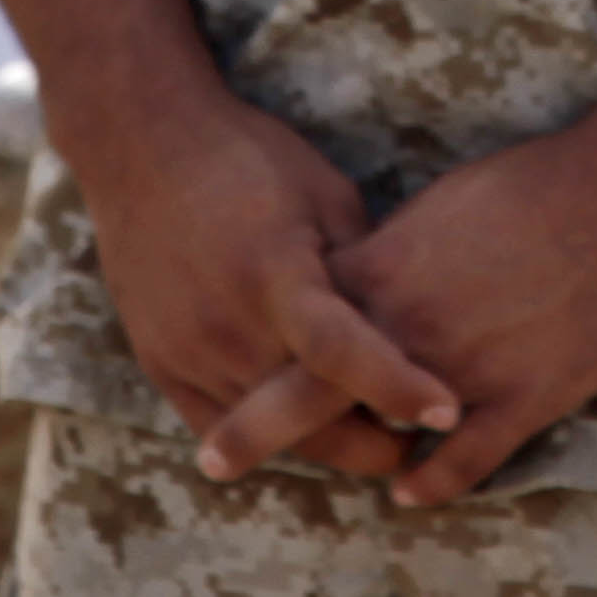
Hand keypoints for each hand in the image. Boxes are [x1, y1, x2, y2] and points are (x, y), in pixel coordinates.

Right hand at [74, 84, 455, 484]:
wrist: (146, 152)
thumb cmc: (254, 160)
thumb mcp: (327, 196)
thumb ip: (360, 270)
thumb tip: (405, 327)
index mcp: (275, 273)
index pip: (342, 351)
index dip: (399, 386)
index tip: (449, 415)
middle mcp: (226, 324)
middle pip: (306, 414)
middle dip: (370, 442)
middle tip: (422, 444)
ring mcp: (186, 352)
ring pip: (265, 433)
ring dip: (322, 442)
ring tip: (376, 441)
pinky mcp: (160, 365)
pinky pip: (218, 427)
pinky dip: (266, 438)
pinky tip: (307, 431)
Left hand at [191, 117, 596, 505]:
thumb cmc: (545, 183)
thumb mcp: (449, 205)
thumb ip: (400, 251)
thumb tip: (370, 269)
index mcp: (386, 271)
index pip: (302, 326)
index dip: (260, 352)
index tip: (222, 367)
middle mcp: (407, 328)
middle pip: (308, 392)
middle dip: (255, 429)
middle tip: (210, 461)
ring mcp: (461, 369)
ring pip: (383, 436)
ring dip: (355, 460)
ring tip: (329, 480)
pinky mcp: (524, 398)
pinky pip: (462, 460)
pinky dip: (433, 480)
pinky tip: (414, 491)